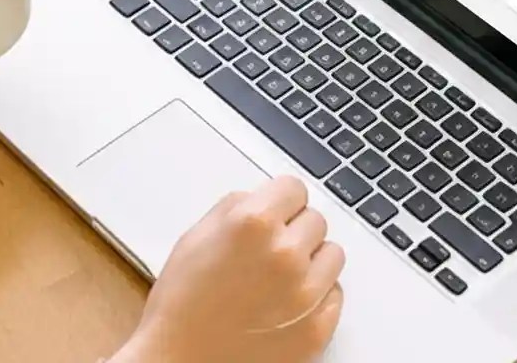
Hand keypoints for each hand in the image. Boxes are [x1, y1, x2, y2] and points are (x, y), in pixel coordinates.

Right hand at [115, 177, 345, 362]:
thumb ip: (234, 207)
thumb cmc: (180, 307)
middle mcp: (285, 254)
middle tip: (269, 251)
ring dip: (312, 261)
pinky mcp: (317, 328)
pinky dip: (318, 296)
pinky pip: (335, 294)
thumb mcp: (195, 238)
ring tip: (279, 278)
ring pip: (332, 254)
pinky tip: (287, 303)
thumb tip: (261, 197)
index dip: (281, 200)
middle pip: (316, 219)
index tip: (276, 211)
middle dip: (294, 231)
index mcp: (253, 224)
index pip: (294, 187)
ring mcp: (306, 294)